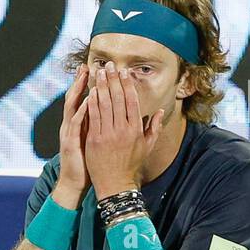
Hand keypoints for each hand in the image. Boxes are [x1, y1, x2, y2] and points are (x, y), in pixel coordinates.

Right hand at [55, 65, 91, 201]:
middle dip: (81, 82)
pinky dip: (81, 111)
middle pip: (75, 98)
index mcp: (80, 124)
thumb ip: (101, 126)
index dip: (89, 85)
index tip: (97, 71)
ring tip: (86, 76)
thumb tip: (112, 114)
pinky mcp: (70, 142)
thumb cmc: (90, 163)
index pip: (84, 99)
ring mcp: (70, 133)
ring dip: (79, 91)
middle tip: (88, 66)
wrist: (76, 182)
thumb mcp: (96, 141)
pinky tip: (88, 100)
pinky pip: (76, 123)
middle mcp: (72, 125)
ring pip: (73, 106)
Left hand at [83, 62, 164, 197]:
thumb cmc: (131, 165)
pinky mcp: (94, 139)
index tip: (124, 72)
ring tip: (99, 73)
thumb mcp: (147, 146)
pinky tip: (90, 91)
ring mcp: (108, 134)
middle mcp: (123, 129)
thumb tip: (159, 110)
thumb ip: (153, 127)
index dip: (127, 85)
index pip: (132, 101)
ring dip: (101, 86)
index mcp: (136, 129)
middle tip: (109, 65)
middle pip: (118, 99)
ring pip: (104, 105)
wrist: (116, 184)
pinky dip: (92, 103)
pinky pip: (93, 117)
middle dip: (113, 80)